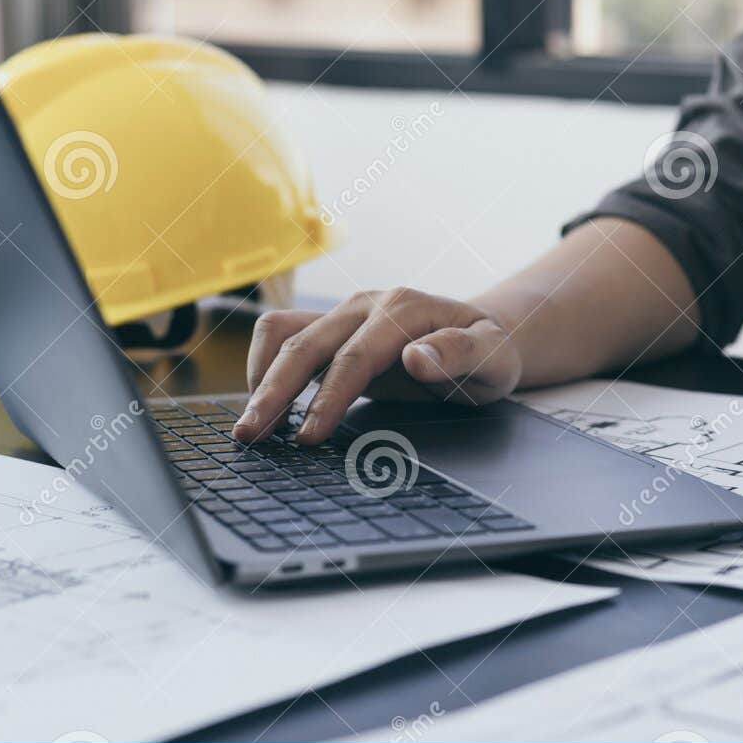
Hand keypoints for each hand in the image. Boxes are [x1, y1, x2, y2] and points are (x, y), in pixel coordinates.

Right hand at [231, 288, 523, 444]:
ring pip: (282, 333)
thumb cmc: (489, 353)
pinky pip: (283, 336)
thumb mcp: (493, 358)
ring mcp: (343, 313)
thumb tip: (417, 356)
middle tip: (249, 435)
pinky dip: (264, 366)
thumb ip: (461, 354)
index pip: (353, 358)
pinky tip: (264, 404)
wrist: (480, 335)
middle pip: (304, 344)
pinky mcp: (330, 327)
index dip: (327, 398)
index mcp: (403, 310)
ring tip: (249, 424)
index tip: (307, 437)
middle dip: (272, 390)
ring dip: (259, 376)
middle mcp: (366, 305)